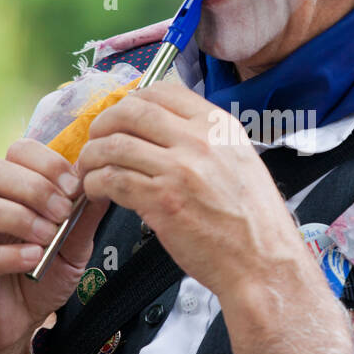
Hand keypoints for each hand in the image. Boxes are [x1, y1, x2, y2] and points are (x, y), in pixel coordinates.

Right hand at [0, 138, 109, 353]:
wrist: (16, 324)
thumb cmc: (40, 279)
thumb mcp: (75, 246)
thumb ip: (85, 216)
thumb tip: (103, 182)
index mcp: (12, 191)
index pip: (18, 151)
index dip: (48, 163)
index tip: (75, 187)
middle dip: (34, 186)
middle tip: (62, 213)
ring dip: (17, 216)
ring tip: (47, 237)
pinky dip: (9, 254)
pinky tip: (34, 259)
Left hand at [77, 83, 309, 298]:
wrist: (263, 262)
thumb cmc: (254, 221)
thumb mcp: (241, 160)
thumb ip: (207, 139)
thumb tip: (167, 128)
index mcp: (219, 126)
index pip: (163, 91)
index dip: (132, 101)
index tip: (121, 116)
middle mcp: (199, 140)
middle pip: (131, 112)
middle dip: (104, 124)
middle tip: (96, 140)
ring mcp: (179, 169)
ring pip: (114, 145)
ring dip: (92, 156)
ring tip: (89, 170)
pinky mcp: (161, 201)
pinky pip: (113, 179)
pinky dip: (96, 183)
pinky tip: (97, 191)